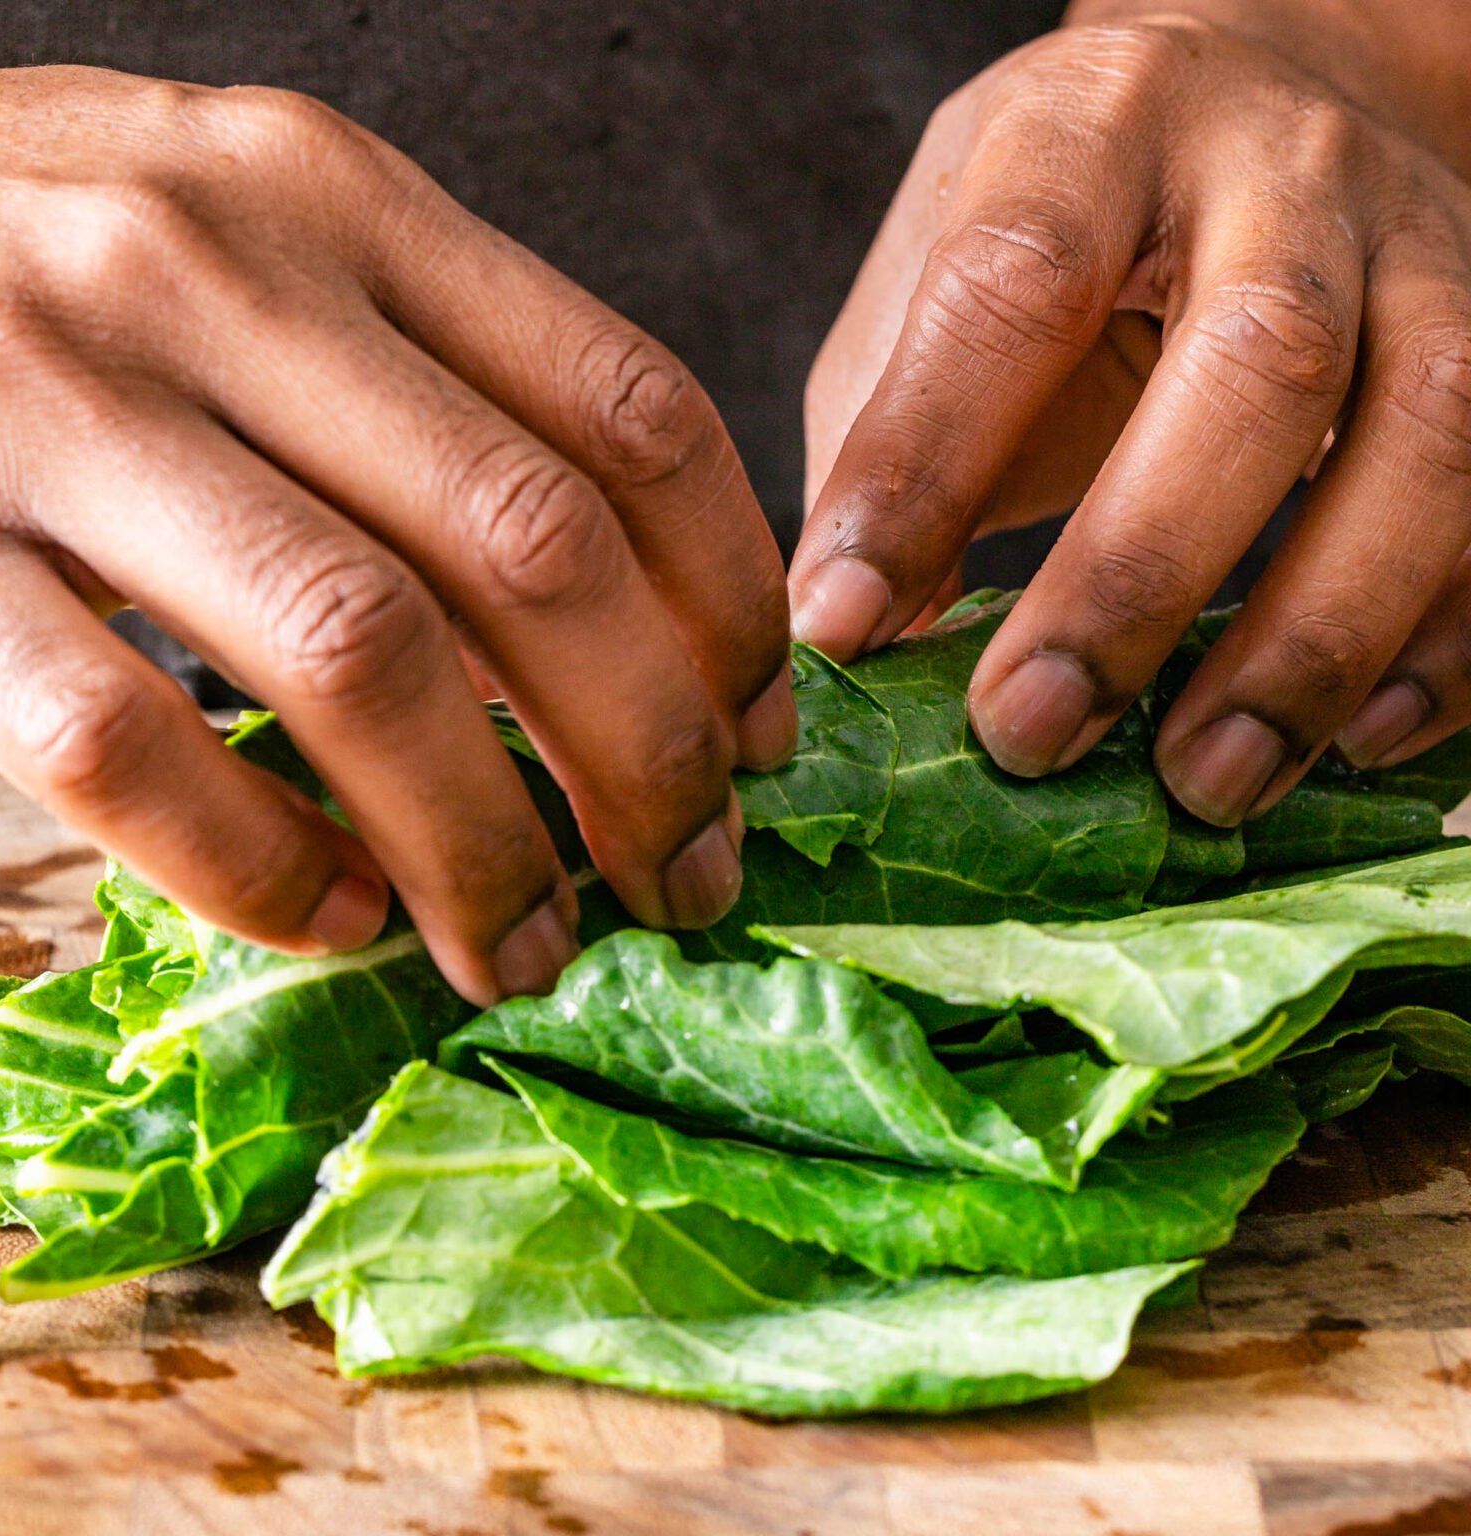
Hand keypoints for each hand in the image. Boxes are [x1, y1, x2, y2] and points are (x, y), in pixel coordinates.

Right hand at [0, 67, 793, 1004]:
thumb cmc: (36, 259)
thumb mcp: (258, 252)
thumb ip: (430, 389)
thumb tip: (622, 623)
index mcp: (337, 203)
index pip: (630, 414)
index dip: (733, 604)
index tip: (762, 733)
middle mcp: (211, 274)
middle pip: (531, 552)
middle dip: (649, 753)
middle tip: (687, 878)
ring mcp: (47, 404)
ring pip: (358, 659)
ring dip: (483, 842)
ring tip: (532, 943)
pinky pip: (127, 748)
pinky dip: (260, 865)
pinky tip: (338, 919)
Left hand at [795, 13, 1470, 825]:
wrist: (1257, 104)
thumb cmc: (1059, 231)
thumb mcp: (932, 289)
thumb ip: (888, 445)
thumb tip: (849, 643)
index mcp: (1095, 131)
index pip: (1014, 282)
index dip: (926, 466)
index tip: (839, 628)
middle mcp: (1280, 166)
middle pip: (1259, 362)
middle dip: (1136, 574)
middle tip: (1030, 735)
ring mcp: (1421, 246)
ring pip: (1433, 433)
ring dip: (1317, 637)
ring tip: (1205, 784)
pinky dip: (1446, 641)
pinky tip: (1354, 744)